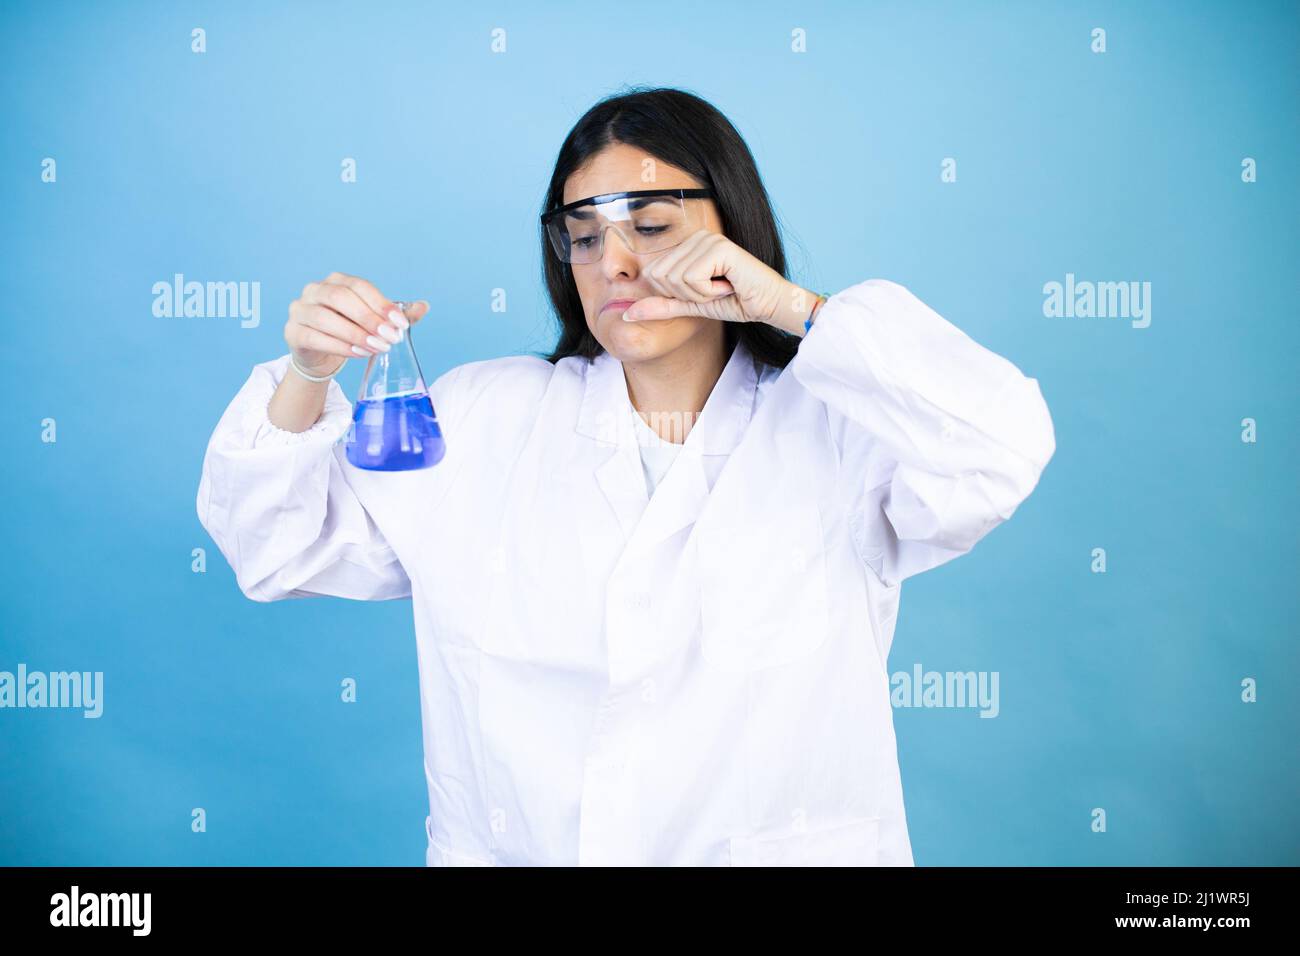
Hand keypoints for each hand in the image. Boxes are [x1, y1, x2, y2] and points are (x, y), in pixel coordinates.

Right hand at [286, 272, 429, 376]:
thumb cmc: (349, 330)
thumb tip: (424, 306)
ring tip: (377, 347)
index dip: (380, 303)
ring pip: (325, 318)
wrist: (321, 354)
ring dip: (355, 334)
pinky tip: (359, 353)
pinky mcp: (292, 332)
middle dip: (368, 318)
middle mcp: (314, 290)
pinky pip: (315, 337)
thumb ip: (396, 314)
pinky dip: (339, 346)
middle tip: (390, 337)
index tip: (400, 323)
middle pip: (339, 298)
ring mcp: (299, 310)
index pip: (358, 285)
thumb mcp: (373, 321)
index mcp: (335, 281)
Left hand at [622, 229, 817, 334]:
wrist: (770, 305)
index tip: (704, 293)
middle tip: (714, 292)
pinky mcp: (719, 248)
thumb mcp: (691, 306)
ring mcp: (708, 239)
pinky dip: (708, 292)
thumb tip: (626, 315)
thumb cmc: (736, 302)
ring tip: (722, 288)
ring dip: (699, 295)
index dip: (674, 294)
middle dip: (686, 295)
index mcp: (687, 245)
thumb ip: (661, 306)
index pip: (653, 275)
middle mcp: (696, 237)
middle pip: (660, 276)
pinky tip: (728, 286)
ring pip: (675, 278)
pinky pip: (692, 278)